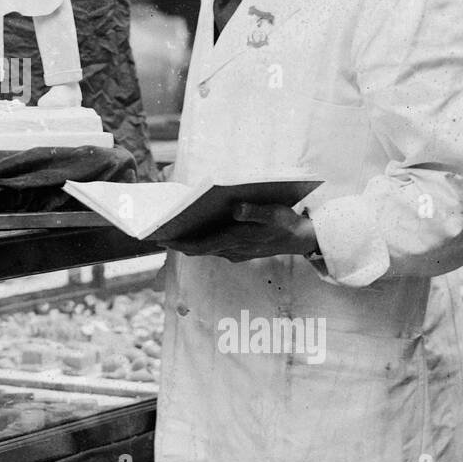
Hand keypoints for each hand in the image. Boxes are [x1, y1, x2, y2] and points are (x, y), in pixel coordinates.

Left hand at [160, 205, 317, 262]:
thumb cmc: (288, 223)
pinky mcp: (240, 252)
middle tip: (158, 234)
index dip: (180, 243)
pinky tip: (195, 232)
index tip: (161, 239)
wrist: (304, 240)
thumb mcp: (274, 213)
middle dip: (178, 243)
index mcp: (237, 240)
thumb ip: (254, 211)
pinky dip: (202, 242)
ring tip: (171, 231)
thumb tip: (235, 208)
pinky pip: (215, 249)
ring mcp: (236, 253)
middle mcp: (233, 250)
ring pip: (206, 250)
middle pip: (199, 249)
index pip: (201, 245)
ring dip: (189, 243)